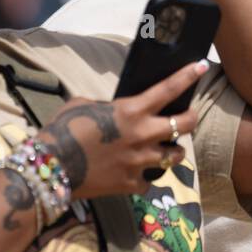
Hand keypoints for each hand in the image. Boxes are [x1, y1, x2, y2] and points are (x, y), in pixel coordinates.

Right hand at [37, 60, 206, 197]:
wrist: (50, 168)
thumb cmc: (62, 129)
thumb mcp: (84, 106)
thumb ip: (108, 108)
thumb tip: (115, 112)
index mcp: (131, 111)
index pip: (169, 89)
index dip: (188, 76)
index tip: (202, 66)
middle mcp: (142, 135)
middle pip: (185, 125)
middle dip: (191, 119)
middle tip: (188, 118)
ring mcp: (139, 162)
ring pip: (175, 156)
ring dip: (172, 151)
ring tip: (165, 150)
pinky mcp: (131, 184)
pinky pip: (149, 181)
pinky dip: (145, 177)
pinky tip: (136, 174)